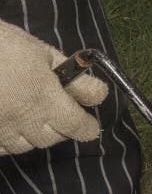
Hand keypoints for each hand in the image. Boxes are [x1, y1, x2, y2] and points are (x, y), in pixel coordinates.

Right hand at [0, 21, 107, 154]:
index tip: (90, 124)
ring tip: (32, 112)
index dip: (87, 127)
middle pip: (52, 138)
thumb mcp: (44, 54)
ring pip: (26, 146)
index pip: (75, 126)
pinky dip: (10, 139)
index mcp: (42, 96)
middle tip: (60, 110)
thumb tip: (99, 95)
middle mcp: (21, 118)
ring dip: (35, 134)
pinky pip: (2, 148)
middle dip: (62, 127)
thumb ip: (74, 79)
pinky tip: (9, 120)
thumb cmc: (3, 45)